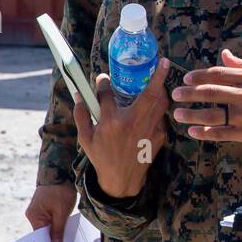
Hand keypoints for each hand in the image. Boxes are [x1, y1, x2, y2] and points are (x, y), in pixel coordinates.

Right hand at [25, 183, 76, 241]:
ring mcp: (38, 211)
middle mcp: (33, 215)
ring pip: (47, 228)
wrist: (61, 171)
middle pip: (43, 234)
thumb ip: (57, 231)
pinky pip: (49, 221)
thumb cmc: (60, 191)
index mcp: (34, 217)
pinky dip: (56, 226)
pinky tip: (65, 231)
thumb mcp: (62, 213)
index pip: (39, 238)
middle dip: (52, 241)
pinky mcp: (44, 208)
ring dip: (55, 233)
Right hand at [73, 59, 170, 199]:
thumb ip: (81, 115)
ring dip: (161, 89)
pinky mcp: (159, 136)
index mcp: (111, 122)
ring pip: (161, 102)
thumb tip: (78, 95)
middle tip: (163, 61)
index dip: (103, 83)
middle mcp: (133, 123)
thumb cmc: (102, 158)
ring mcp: (149, 129)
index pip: (107, 93)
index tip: (102, 78)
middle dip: (158, 75)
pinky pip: (162, 116)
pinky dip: (159, 108)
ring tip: (158, 80)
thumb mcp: (86, 138)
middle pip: (149, 93)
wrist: (121, 180)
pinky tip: (153, 106)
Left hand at [171, 48, 241, 146]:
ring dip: (191, 114)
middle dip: (189, 93)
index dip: (199, 75)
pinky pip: (220, 133)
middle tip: (175, 94)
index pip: (219, 74)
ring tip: (177, 113)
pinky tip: (191, 130)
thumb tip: (223, 53)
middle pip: (212, 93)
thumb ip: (241, 66)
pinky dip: (204, 133)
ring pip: (212, 115)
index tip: (186, 78)